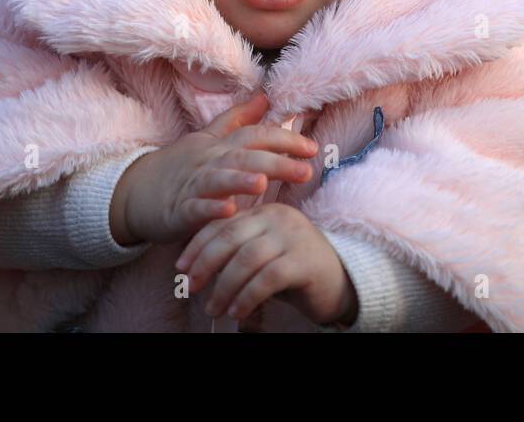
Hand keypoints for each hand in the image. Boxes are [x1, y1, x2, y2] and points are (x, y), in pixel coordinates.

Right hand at [112, 92, 316, 245]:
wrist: (133, 191)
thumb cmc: (178, 166)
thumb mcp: (207, 138)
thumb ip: (236, 119)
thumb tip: (265, 97)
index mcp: (219, 146)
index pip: (255, 136)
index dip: (284, 140)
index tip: (313, 148)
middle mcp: (209, 161)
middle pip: (244, 156)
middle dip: (276, 162)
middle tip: (306, 170)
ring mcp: (192, 184)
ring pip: (219, 179)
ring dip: (240, 180)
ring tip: (263, 183)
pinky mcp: (178, 210)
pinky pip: (194, 209)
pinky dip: (211, 210)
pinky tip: (228, 212)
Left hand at [175, 202, 357, 326]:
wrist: (342, 282)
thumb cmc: (294, 271)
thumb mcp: (262, 256)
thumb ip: (236, 253)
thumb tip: (194, 268)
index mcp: (265, 211)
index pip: (223, 222)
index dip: (198, 245)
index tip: (181, 268)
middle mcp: (279, 218)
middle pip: (231, 237)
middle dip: (205, 264)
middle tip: (192, 288)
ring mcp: (293, 237)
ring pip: (246, 259)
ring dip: (224, 287)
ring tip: (214, 308)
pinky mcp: (304, 261)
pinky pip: (266, 279)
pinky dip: (246, 297)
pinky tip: (237, 312)